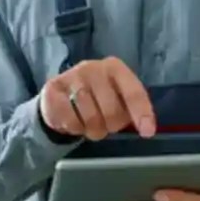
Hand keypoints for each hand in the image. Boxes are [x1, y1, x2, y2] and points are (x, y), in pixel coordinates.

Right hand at [40, 56, 155, 139]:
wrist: (61, 95)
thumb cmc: (98, 98)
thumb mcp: (117, 97)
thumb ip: (131, 108)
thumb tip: (146, 128)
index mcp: (115, 68)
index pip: (133, 92)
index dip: (142, 113)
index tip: (147, 132)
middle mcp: (93, 68)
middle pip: (111, 109)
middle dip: (111, 126)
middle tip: (107, 126)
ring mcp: (71, 77)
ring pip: (89, 117)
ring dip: (92, 129)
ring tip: (90, 125)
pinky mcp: (52, 89)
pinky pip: (68, 119)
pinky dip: (74, 128)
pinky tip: (74, 122)